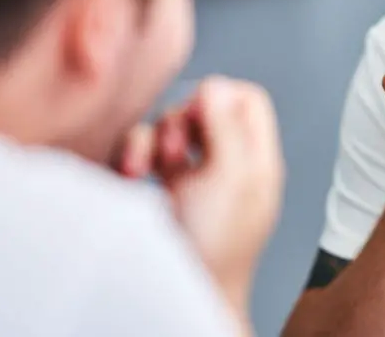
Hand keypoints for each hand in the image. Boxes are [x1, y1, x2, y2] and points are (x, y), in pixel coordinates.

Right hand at [115, 76, 284, 315]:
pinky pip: (143, 154)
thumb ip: (227, 127)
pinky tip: (128, 175)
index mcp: (256, 160)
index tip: (198, 116)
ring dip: (149, 140)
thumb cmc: (214, 247)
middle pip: (204, 108)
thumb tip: (216, 84)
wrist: (180, 299)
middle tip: (171, 152)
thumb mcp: (231, 179)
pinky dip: (131, 156)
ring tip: (141, 168)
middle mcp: (228, 165)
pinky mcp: (161, 193)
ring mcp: (194, 179)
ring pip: (168, 129)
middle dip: (178, 120)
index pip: (248, 100)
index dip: (221, 96)